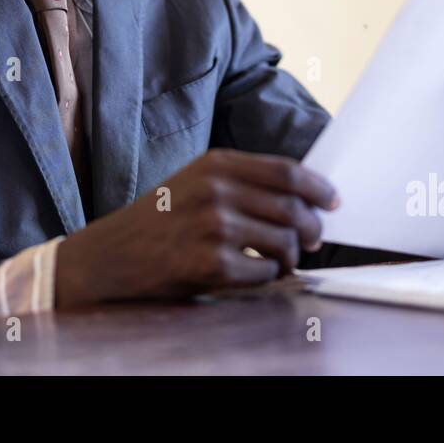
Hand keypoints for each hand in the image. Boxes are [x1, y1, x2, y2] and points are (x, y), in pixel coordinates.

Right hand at [55, 149, 338, 307]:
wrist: (110, 257)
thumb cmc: (159, 221)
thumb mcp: (196, 183)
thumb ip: (242, 182)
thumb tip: (304, 195)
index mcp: (216, 164)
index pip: (287, 171)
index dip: (318, 188)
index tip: (333, 201)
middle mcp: (216, 190)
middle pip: (292, 208)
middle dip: (312, 228)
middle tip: (313, 240)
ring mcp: (213, 228)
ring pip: (284, 242)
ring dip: (290, 257)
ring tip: (278, 261)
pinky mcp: (209, 264)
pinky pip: (263, 274)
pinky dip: (267, 278)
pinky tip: (252, 275)